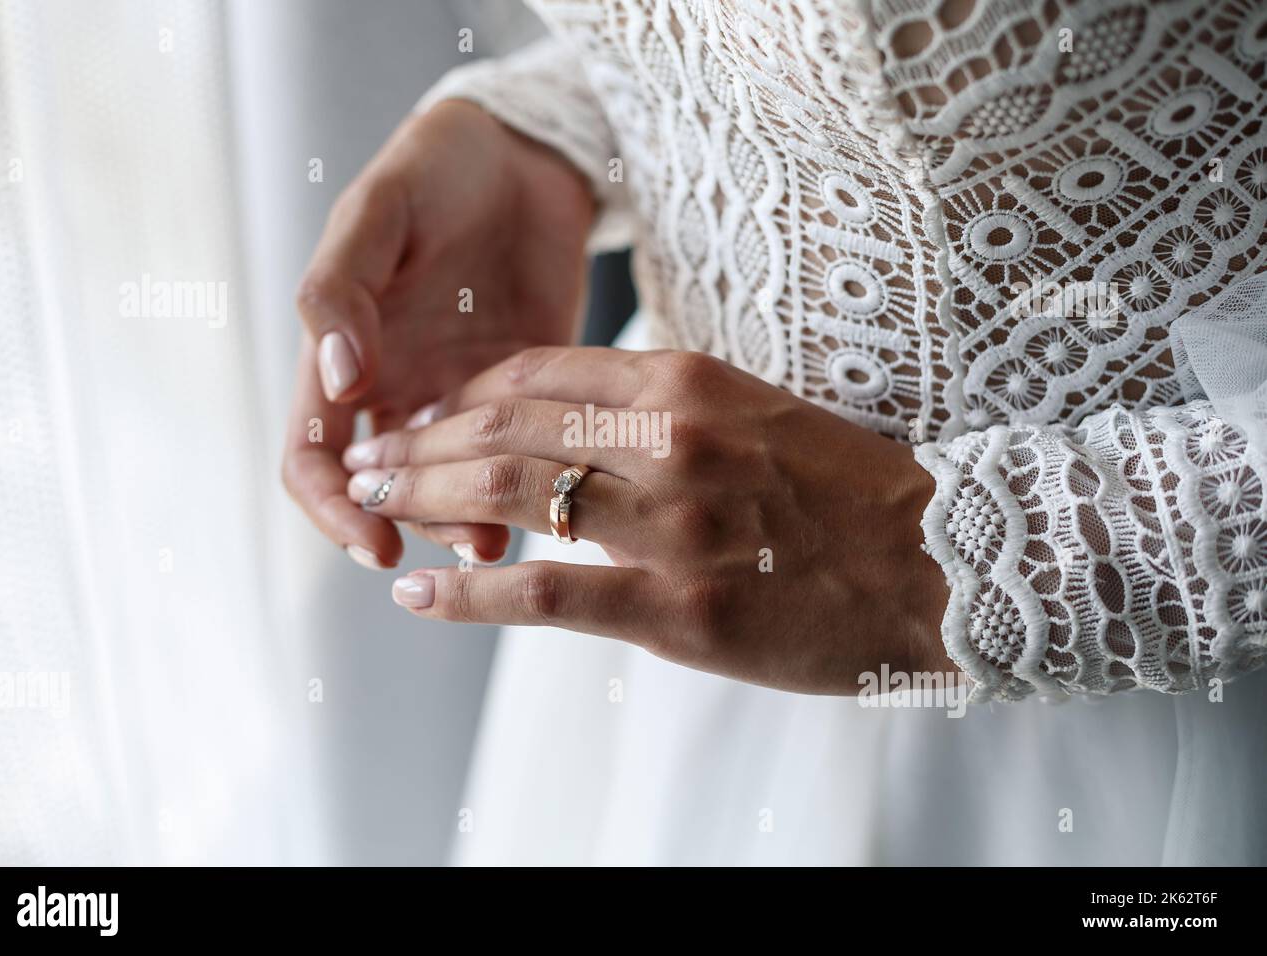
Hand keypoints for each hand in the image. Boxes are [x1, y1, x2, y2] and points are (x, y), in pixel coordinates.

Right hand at [282, 100, 594, 568]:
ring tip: (504, 538)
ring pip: (449, 486)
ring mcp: (455, 394)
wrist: (523, 153)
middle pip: (385, 490)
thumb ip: (342, 289)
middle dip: (415, 527)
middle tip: (468, 543)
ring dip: (467, 521)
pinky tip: (545, 496)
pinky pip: (509, 456)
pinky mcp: (517, 392)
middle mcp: (392, 388)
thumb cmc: (435, 169)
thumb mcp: (378, 212)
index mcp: (339, 355)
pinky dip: (519, 486)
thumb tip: (340, 379)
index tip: (373, 541)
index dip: (333, 508)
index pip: (314, 459)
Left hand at [341, 346, 953, 693]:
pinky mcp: (679, 607)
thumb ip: (664, 405)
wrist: (940, 565)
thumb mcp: (753, 411)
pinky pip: (547, 592)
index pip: (535, 370)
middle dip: (418, 438)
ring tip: (369, 502)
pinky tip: (420, 594)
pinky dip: (470, 592)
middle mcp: (672, 438)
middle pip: (506, 424)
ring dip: (424, 494)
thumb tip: (579, 411)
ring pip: (512, 492)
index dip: (458, 390)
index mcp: (688, 381)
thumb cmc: (845, 490)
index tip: (418, 408)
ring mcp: (674, 523)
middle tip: (363, 452)